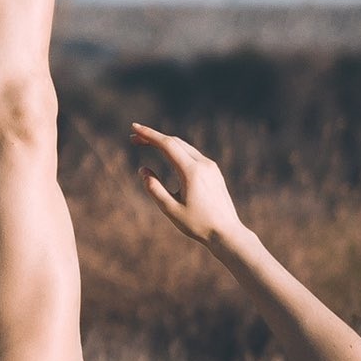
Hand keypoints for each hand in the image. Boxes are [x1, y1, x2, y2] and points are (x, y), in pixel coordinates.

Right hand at [129, 122, 244, 246]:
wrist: (227, 232)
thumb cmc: (198, 225)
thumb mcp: (170, 210)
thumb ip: (154, 189)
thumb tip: (143, 170)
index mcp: (191, 172)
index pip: (167, 144)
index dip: (149, 134)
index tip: (134, 128)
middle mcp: (203, 164)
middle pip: (175, 142)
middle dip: (153, 137)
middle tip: (134, 139)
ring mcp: (210, 167)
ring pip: (184, 146)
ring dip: (165, 143)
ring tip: (146, 144)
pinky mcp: (214, 171)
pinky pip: (192, 154)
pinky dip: (176, 150)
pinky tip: (167, 155)